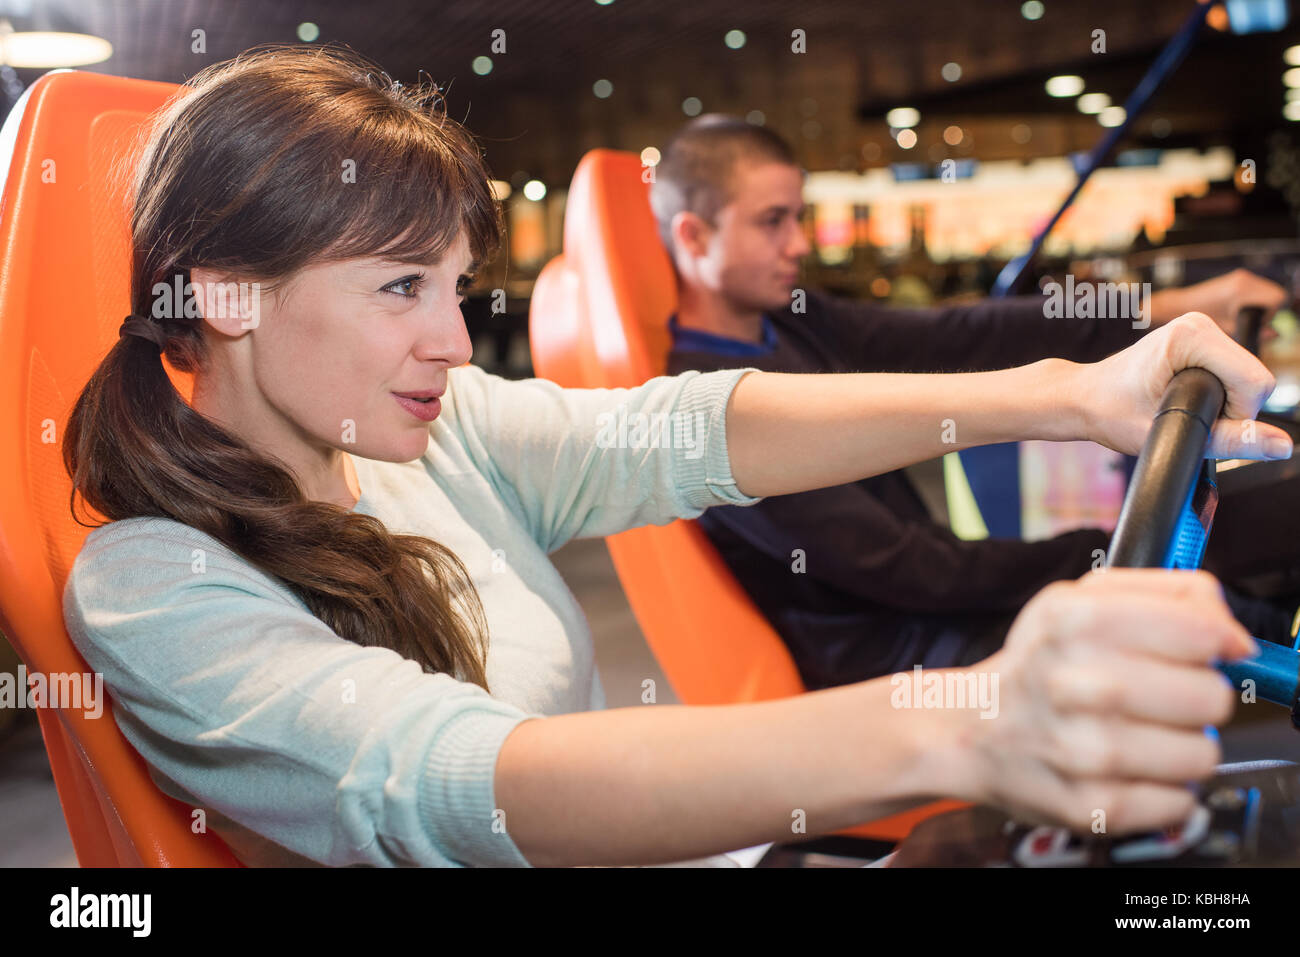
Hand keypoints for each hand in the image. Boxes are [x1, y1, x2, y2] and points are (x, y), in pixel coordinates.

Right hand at [953, 569, 1256, 834]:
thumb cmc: (1038, 663)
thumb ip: (1169, 594)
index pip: (1199, 631)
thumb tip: (1234, 638)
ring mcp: (1080, 750)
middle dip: (1201, 697)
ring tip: (1149, 735)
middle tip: (1166, 697)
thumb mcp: (1081, 599)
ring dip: (1187, 746)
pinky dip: (1169, 788)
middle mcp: (1072, 683)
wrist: (971, 728)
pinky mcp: (1089, 806)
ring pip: (1200, 753)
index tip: (1206, 652)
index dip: (1215, 644)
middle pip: (1209, 697)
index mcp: (1074, 620)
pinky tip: (1136, 769)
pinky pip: (1177, 802)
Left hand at [1073, 312, 1291, 458]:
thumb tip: (1280, 445)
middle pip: (1255, 380)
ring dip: (1224, 404)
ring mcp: (1202, 329)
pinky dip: (1220, 394)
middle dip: (1230, 410)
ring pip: (1248, 379)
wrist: (1084, 397)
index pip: (1255, 383)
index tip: (1197, 423)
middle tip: (1184, 417)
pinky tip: (1186, 398)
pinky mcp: (1202, 339)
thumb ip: (1230, 440)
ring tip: (1180, 407)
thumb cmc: (1111, 411)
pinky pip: (1234, 374)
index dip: (1237, 416)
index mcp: (1191, 336)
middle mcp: (1199, 325)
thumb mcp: (1170, 433)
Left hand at [1151, 268, 1286, 343]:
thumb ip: (1252, 333)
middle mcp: (1243, 279)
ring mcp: (1240, 277)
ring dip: (1262, 305)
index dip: (1270, 315)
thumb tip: (1272, 333)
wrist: (1176, 308)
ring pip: (1267, 291)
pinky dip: (1256, 300)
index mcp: (1241, 289)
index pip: (1276, 299)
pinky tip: (1240, 311)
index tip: (1257, 325)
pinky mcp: (1236, 279)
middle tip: (1252, 323)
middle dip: (1269, 311)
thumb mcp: (1227, 331)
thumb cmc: (1196, 322)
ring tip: (1244, 318)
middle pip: (1275, 294)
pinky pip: (1258, 289)